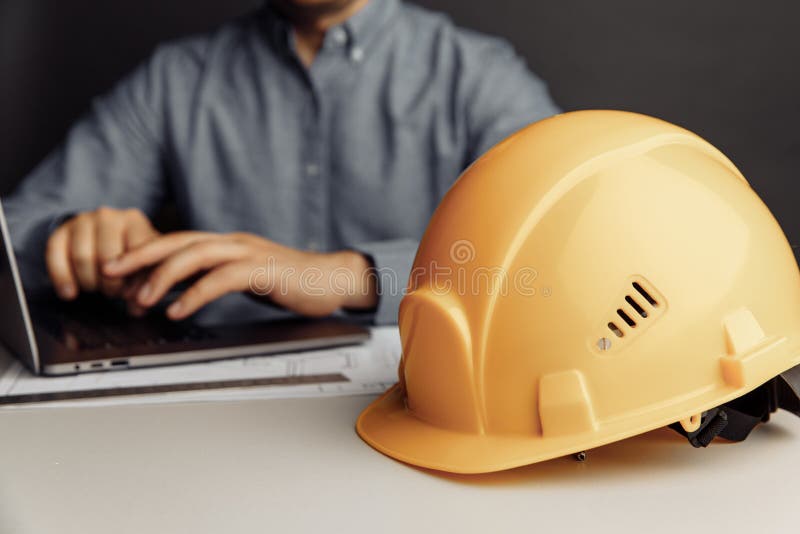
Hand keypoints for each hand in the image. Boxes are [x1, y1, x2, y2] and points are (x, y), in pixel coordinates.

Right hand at [46, 207, 158, 301]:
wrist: (105, 236)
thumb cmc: (132, 253)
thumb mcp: (147, 263)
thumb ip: (149, 283)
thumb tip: (137, 308)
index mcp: (135, 221)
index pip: (136, 251)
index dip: (133, 280)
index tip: (129, 295)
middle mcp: (108, 216)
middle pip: (107, 257)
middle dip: (111, 284)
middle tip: (114, 293)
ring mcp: (83, 220)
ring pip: (82, 258)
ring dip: (89, 282)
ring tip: (98, 288)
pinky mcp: (61, 230)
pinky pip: (55, 256)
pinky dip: (62, 279)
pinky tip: (70, 294)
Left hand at [102, 231, 377, 319]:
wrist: (333, 279)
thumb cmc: (292, 282)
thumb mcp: (246, 279)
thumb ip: (216, 279)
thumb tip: (180, 293)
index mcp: (228, 244)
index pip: (178, 242)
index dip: (145, 254)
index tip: (117, 272)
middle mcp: (234, 242)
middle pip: (178, 241)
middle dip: (139, 255)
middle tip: (109, 273)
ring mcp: (248, 253)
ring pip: (196, 255)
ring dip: (162, 276)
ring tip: (139, 298)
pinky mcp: (263, 270)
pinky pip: (221, 278)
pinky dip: (195, 294)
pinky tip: (177, 309)